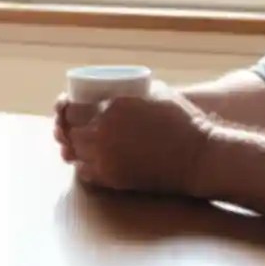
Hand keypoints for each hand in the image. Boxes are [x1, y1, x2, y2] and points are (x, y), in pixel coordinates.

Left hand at [63, 84, 214, 195]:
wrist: (197, 157)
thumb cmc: (182, 120)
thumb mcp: (156, 92)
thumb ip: (132, 90)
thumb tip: (118, 86)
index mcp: (112, 108)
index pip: (72, 109)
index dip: (66, 109)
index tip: (70, 107)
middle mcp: (103, 134)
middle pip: (70, 132)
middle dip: (69, 128)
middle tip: (74, 126)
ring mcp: (107, 159)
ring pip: (75, 153)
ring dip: (75, 147)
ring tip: (80, 143)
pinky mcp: (114, 179)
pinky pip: (85, 173)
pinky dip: (84, 165)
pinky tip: (89, 160)